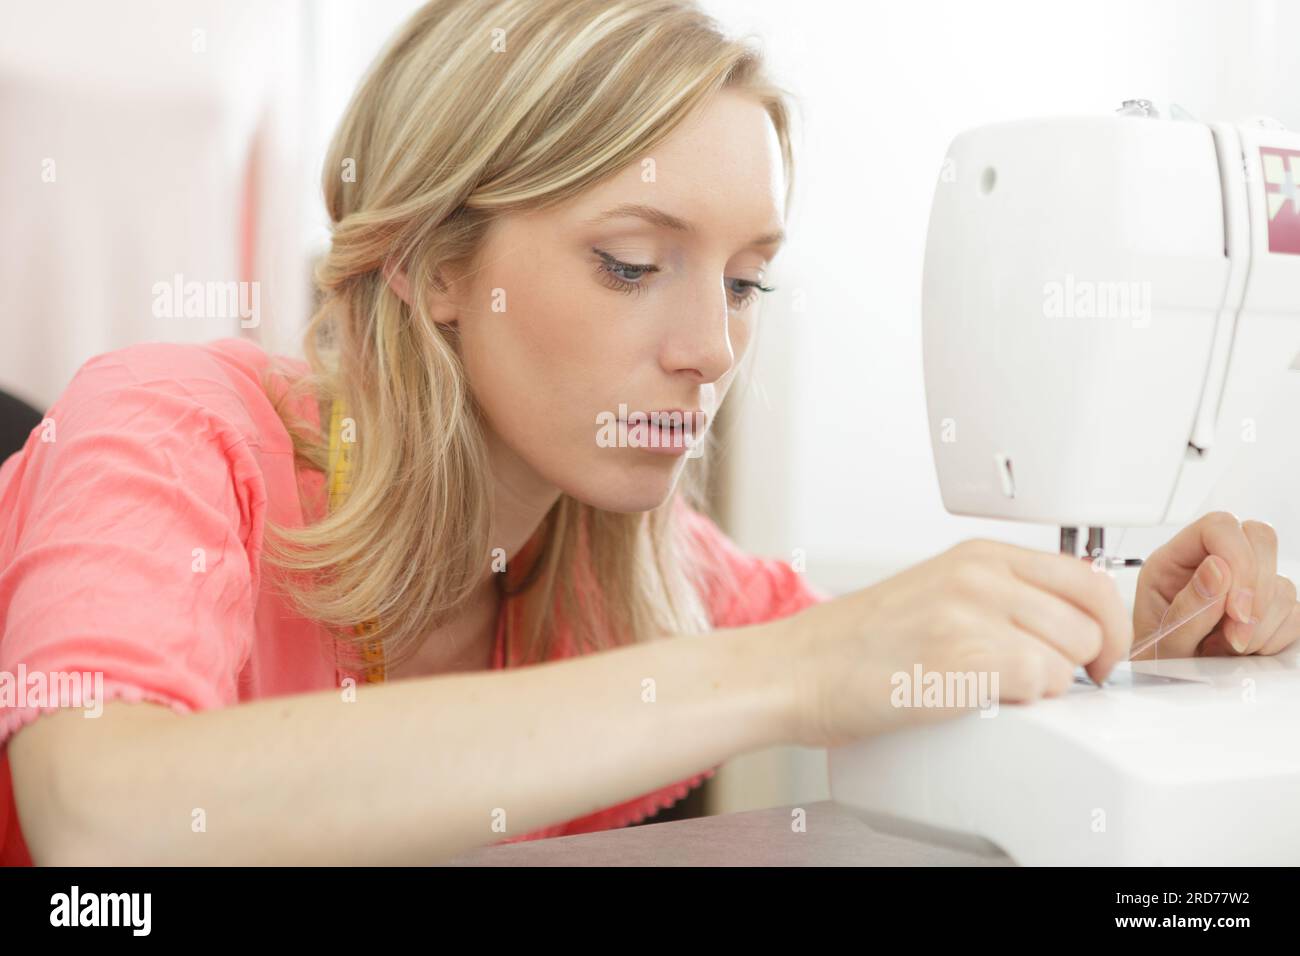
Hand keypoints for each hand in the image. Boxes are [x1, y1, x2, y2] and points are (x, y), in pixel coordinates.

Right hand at [782, 539, 1131, 747]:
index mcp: (979, 555)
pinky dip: (1026, 703)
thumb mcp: (936, 591)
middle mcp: (980, 575)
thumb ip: (1000, 596)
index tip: (1098, 655)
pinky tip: (986, 701)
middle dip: (1082, 662)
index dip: (1108, 625)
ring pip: (1070, 656)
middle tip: (1053, 685)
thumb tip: (1071, 627)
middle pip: (1090, 621)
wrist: (797, 671)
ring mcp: (970, 614)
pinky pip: (1040, 684)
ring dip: (1049, 686)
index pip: (1088, 577)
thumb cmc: (856, 645)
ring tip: (1001, 691)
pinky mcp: (961, 659)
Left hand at [1132, 511, 1299, 658]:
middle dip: (1257, 592)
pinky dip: (1276, 637)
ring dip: (1261, 625)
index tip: (1235, 609)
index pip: (1218, 526)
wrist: (1168, 685)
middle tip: (1237, 634)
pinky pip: (1295, 612)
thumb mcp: (1161, 641)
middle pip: (1260, 539)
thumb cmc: (1155, 661)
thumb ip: (1188, 607)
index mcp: (1175, 561)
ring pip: (1282, 583)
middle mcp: (1212, 565)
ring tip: (1227, 649)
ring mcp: (1243, 585)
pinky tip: (1246, 650)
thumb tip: (1218, 568)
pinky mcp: (1268, 609)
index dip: (1237, 559)